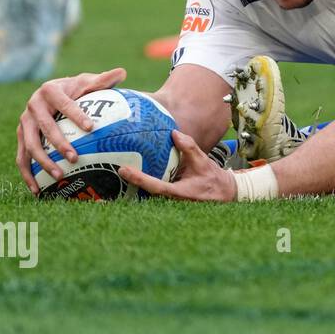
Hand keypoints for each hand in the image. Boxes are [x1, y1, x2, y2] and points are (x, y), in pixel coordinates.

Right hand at [17, 67, 126, 195]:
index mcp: (49, 90)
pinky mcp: (22, 137)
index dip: (76, 115)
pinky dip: (28, 174)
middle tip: (75, 158)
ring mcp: (24, 123)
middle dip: (59, 143)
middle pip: (44, 127)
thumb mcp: (88, 82)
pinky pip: (21, 158)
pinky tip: (37, 190)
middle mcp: (32, 106)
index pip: (64, 104)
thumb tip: (122, 72)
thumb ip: (103, 80)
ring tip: (59, 176)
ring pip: (30, 146)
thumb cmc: (77, 89)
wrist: (54, 93)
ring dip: (43, 162)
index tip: (92, 128)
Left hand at [119, 129, 237, 201]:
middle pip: (144, 194)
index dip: (138, 178)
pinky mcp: (167, 198)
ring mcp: (167, 201)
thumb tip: (174, 132)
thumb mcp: (203, 161)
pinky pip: (152, 191)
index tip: (123, 170)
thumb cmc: (213, 178)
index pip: (154, 186)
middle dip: (127, 185)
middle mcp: (169, 199)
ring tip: (114, 172)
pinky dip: (141, 183)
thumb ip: (189, 148)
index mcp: (178, 193)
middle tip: (111, 170)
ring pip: (146, 195)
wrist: (223, 194)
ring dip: (131, 186)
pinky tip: (131, 173)